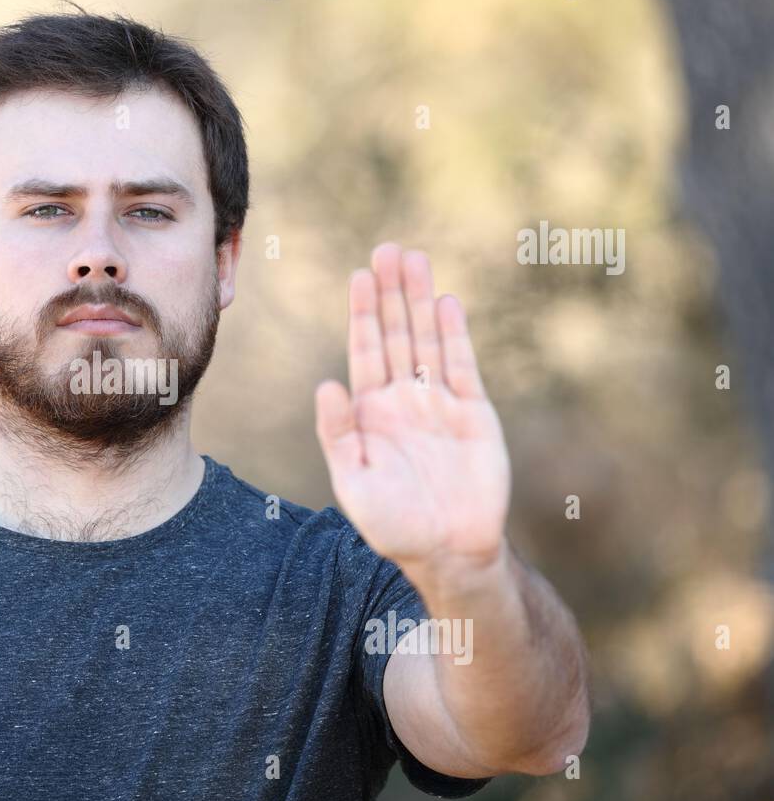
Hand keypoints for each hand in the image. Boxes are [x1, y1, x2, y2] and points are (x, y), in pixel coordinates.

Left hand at [315, 243, 510, 584]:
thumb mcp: (353, 481)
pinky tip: (447, 304)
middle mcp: (404, 399)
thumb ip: (338, 434)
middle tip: (389, 249)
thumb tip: (325, 384)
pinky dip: (455, 336)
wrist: (447, 551)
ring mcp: (440, 403)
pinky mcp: (474, 415)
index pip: (365, 350)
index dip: (362, 312)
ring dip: (421, 302)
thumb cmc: (393, 523)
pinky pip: (463, 367)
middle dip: (392, 293)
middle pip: (396, 334)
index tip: (360, 275)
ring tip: (416, 261)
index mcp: (371, 412)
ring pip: (428, 341)